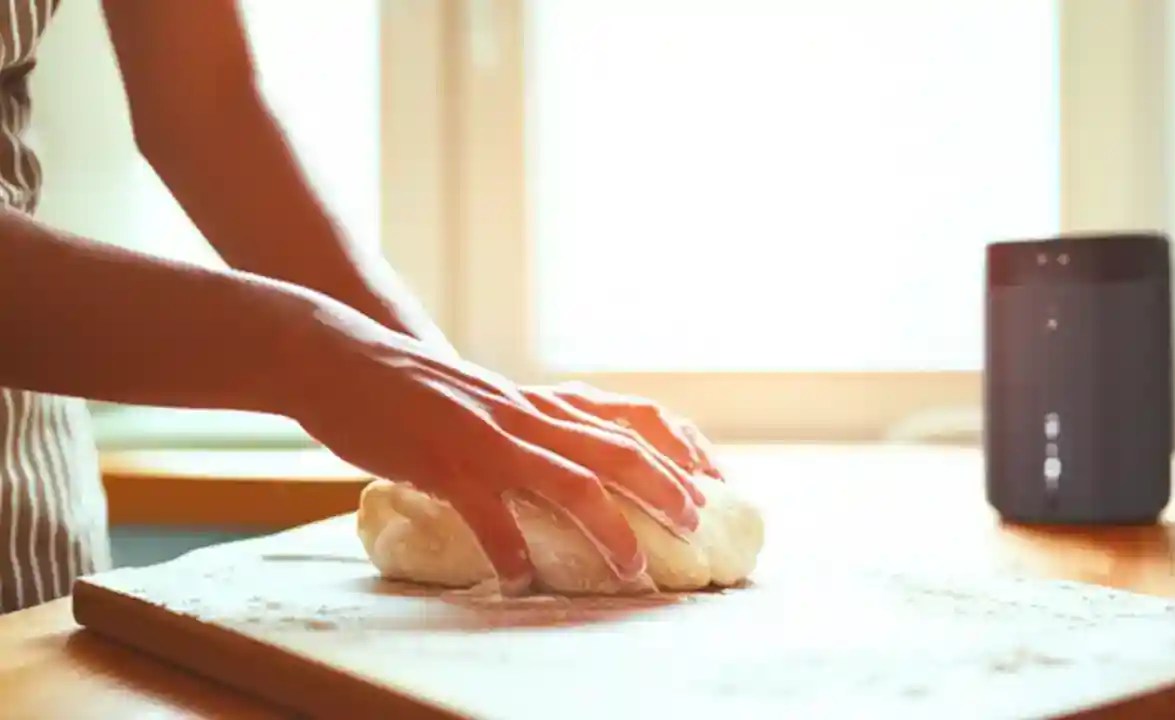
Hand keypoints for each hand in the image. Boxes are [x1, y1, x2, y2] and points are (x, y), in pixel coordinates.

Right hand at [283, 300, 699, 592]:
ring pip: (568, 483)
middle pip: (614, 451)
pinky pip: (489, 514)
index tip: (709, 480)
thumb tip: (558, 460)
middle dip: (663, 490)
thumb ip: (523, 424)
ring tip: (633, 570)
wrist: (342, 356)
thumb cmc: (413, 386)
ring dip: (608, 528)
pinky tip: (520, 582)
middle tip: (695, 526)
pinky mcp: (444, 462)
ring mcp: (487, 438)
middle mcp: (524, 415)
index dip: (675, 448)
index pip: (626, 418)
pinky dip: (510, 552)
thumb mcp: (484, 398)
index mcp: (536, 402)